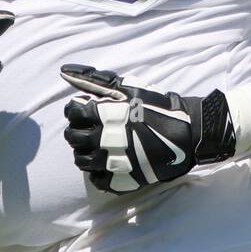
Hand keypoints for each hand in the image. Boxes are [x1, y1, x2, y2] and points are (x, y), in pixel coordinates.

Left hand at [60, 65, 235, 193]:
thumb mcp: (127, 86)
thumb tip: (64, 71)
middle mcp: (105, 140)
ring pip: (81, 160)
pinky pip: (98, 180)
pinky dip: (96, 172)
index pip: (73, 113)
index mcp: (105, 115)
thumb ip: (94, 80)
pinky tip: (104, 163)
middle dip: (77, 130)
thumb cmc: (155, 106)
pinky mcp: (123, 179)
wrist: (185, 133)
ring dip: (83, 151)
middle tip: (89, 127)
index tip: (85, 109)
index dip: (75, 110)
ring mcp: (113, 162)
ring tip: (95, 145)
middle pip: (73, 137)